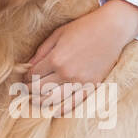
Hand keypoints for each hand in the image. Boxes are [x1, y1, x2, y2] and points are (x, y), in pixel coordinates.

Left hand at [18, 0, 137, 115]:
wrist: (111, 30)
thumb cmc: (84, 28)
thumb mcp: (58, 34)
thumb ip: (42, 51)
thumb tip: (28, 67)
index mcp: (56, 58)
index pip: (33, 76)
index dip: (26, 78)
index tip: (26, 79)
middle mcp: (66, 73)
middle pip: (40, 90)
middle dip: (31, 91)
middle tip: (29, 90)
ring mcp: (80, 82)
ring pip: (54, 101)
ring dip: (42, 102)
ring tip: (38, 100)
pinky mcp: (92, 87)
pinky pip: (73, 104)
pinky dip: (61, 109)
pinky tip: (54, 109)